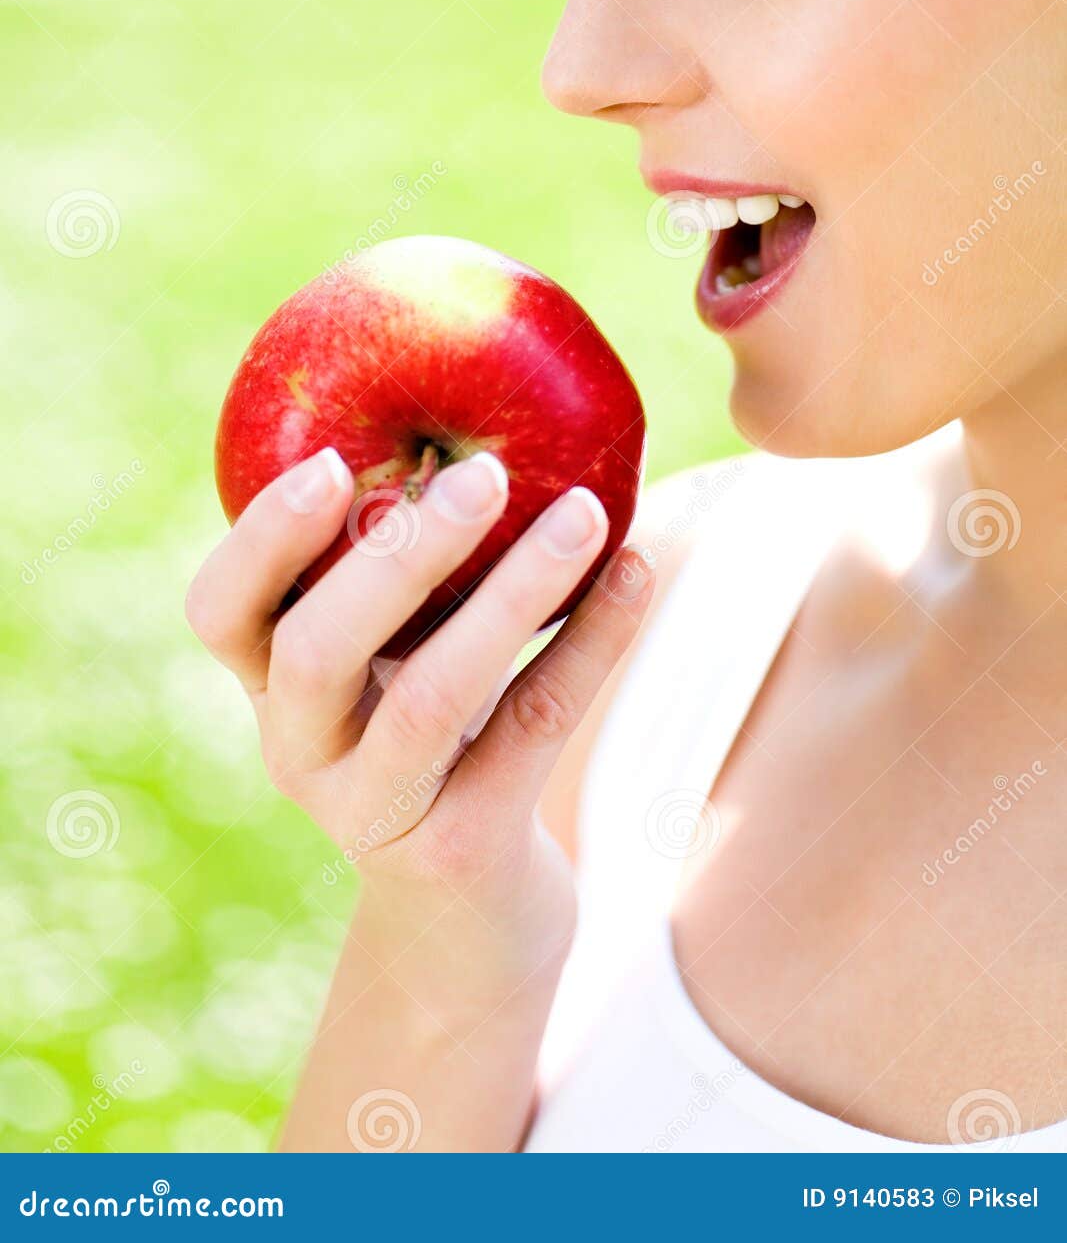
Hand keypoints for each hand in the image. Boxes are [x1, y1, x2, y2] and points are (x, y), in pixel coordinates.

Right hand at [186, 447, 653, 953]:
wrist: (465, 924)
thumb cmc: (431, 746)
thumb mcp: (389, 666)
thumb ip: (398, 574)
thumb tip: (475, 415)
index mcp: (272, 690)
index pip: (221, 611)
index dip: (264, 537)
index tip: (333, 461)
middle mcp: (303, 754)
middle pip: (318, 650)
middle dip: (398, 556)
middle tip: (483, 474)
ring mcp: (380, 811)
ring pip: (433, 697)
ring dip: (514, 595)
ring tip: (588, 512)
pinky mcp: (464, 849)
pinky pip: (531, 730)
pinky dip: (590, 644)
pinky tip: (638, 571)